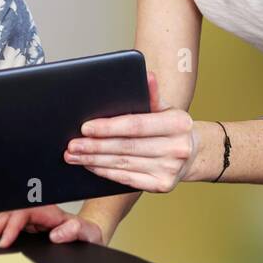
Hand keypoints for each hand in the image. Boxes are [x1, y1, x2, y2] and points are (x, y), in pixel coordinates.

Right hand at [0, 205, 105, 248]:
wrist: (91, 236)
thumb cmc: (89, 233)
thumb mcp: (88, 232)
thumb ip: (74, 230)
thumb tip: (56, 234)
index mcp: (49, 211)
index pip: (24, 214)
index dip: (12, 227)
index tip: (4, 242)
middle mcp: (38, 213)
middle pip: (11, 215)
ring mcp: (32, 221)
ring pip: (7, 220)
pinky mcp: (29, 228)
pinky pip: (10, 228)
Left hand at [64, 70, 198, 191]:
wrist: (191, 154)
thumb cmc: (170, 127)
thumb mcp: (165, 108)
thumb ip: (152, 95)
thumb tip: (147, 76)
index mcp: (178, 124)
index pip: (136, 125)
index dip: (109, 127)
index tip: (85, 127)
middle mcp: (177, 148)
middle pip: (126, 146)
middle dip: (95, 146)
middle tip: (72, 144)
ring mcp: (170, 169)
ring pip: (123, 164)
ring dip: (94, 160)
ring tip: (74, 155)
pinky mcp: (162, 185)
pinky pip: (127, 179)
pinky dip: (105, 172)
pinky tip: (90, 165)